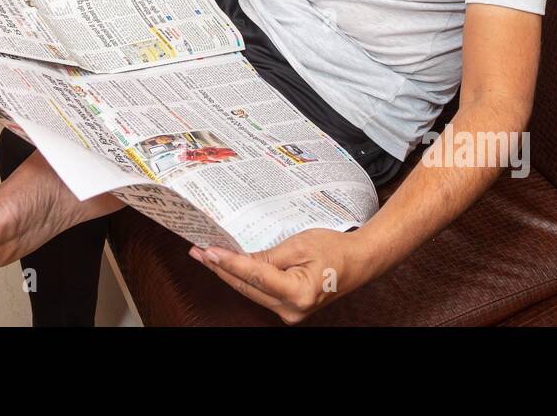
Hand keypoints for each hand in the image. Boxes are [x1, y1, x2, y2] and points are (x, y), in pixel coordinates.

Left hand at [189, 228, 369, 323]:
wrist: (358, 262)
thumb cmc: (334, 249)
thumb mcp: (299, 245)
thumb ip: (267, 256)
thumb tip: (237, 259)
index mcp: (299, 292)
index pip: (254, 276)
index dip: (228, 263)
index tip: (208, 251)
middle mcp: (292, 309)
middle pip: (247, 287)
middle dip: (220, 268)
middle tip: (198, 251)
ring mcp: (289, 312)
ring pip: (250, 291)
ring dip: (228, 274)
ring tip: (206, 256)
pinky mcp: (287, 307)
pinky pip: (259, 292)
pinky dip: (243, 279)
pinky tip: (228, 266)